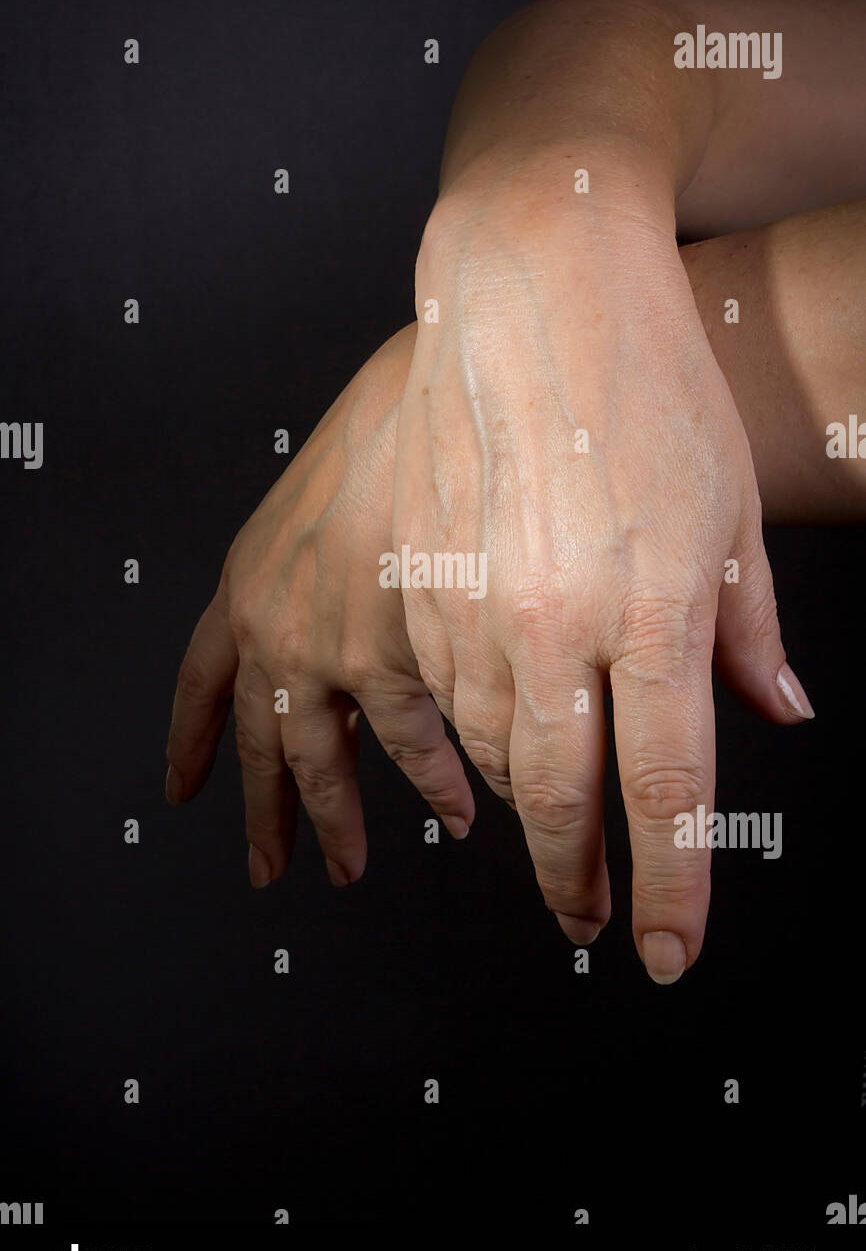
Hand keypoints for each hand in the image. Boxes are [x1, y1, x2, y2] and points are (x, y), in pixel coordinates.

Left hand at [165, 327, 473, 888]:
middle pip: (253, 742)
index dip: (188, 740)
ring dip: (335, 826)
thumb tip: (351, 604)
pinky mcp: (382, 652)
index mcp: (247, 578)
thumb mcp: (328, 495)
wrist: (445, 372)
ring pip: (320, 766)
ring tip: (346, 868)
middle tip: (264, 865)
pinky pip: (407, 749)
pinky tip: (455, 813)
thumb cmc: (403, 413)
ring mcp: (321, 641)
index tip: (179, 786)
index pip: (198, 680)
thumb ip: (325, 562)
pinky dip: (436, 787)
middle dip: (260, 813)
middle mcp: (268, 619)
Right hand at [393, 181, 813, 981]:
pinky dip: (474, 736)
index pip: (665, 790)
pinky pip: (440, 698)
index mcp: (651, 609)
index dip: (673, 888)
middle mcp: (554, 623)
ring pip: (493, 755)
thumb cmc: (649, 388)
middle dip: (579, 880)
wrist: (531, 295)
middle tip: (591, 921)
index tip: (670, 955)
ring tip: (554, 832)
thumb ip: (750, 631)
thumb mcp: (730, 510)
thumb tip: (781, 715)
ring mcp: (473, 605)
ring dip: (528, 807)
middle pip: (563, 798)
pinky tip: (498, 741)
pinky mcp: (418, 584)